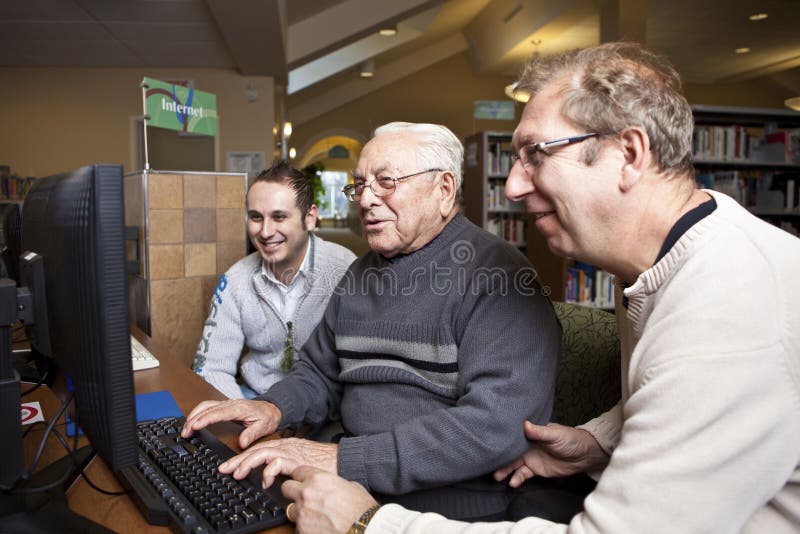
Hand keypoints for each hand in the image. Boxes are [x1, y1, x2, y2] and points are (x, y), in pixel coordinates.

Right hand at [181, 399, 281, 448]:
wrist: (272, 407)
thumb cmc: (267, 417)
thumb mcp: (264, 427)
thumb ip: (252, 434)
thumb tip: (242, 443)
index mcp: (239, 409)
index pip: (218, 413)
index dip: (205, 419)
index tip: (195, 426)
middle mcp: (230, 404)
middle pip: (207, 408)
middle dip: (193, 419)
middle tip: (185, 432)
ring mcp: (226, 403)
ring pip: (205, 406)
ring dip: (193, 415)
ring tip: (185, 429)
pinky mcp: (224, 405)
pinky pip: (207, 406)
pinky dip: (197, 413)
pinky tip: (192, 422)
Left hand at [219, 438, 337, 488]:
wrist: (346, 459)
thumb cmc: (328, 466)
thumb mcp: (303, 468)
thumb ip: (289, 471)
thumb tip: (277, 482)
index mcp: (287, 447)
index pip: (260, 450)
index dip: (243, 458)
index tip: (230, 468)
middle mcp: (287, 447)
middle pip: (257, 450)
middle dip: (238, 460)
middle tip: (224, 470)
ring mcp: (292, 452)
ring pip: (263, 452)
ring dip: (247, 463)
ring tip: (238, 474)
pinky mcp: (298, 459)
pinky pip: (278, 461)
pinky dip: (268, 470)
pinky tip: (265, 480)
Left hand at [280, 464, 377, 533]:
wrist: (364, 528)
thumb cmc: (361, 508)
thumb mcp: (350, 485)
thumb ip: (332, 483)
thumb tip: (329, 486)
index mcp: (318, 478)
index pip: (297, 470)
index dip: (302, 476)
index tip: (304, 480)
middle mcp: (306, 493)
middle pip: (286, 488)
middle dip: (294, 492)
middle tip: (304, 497)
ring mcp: (302, 513)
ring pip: (289, 509)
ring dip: (299, 510)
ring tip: (314, 515)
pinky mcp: (301, 530)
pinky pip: (297, 526)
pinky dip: (305, 526)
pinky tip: (317, 526)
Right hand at [494, 421, 608, 487]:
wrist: (583, 455)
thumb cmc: (569, 439)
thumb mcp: (554, 434)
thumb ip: (539, 432)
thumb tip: (524, 424)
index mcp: (530, 433)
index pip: (513, 436)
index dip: (502, 439)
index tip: (490, 442)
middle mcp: (527, 445)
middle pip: (510, 451)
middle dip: (500, 458)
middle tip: (489, 463)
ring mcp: (530, 458)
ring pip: (513, 464)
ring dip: (505, 470)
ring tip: (497, 476)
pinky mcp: (535, 470)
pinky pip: (523, 474)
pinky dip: (517, 478)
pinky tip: (512, 483)